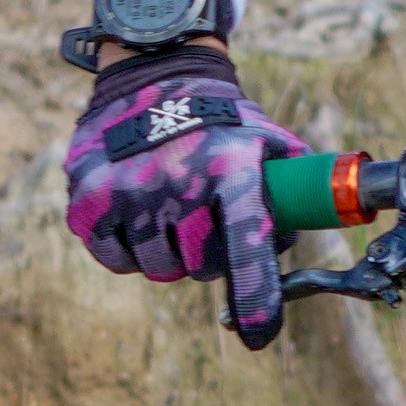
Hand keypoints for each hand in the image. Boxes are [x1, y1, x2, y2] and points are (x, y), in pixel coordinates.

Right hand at [59, 42, 310, 345]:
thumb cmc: (220, 118)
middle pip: (200, 267)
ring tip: (171, 213)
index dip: (254, 293)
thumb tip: (317, 231)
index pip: (245, 242)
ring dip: (168, 254)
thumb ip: (295, 188)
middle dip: (208, 257)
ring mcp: (128, 189)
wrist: (151, 71)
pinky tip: (137, 215)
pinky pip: (114, 257)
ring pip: (157, 268)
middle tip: (205, 225)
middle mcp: (177, 179)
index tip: (259, 334)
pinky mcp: (88, 197)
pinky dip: (127, 248)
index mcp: (230, 166)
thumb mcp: (266, 139)